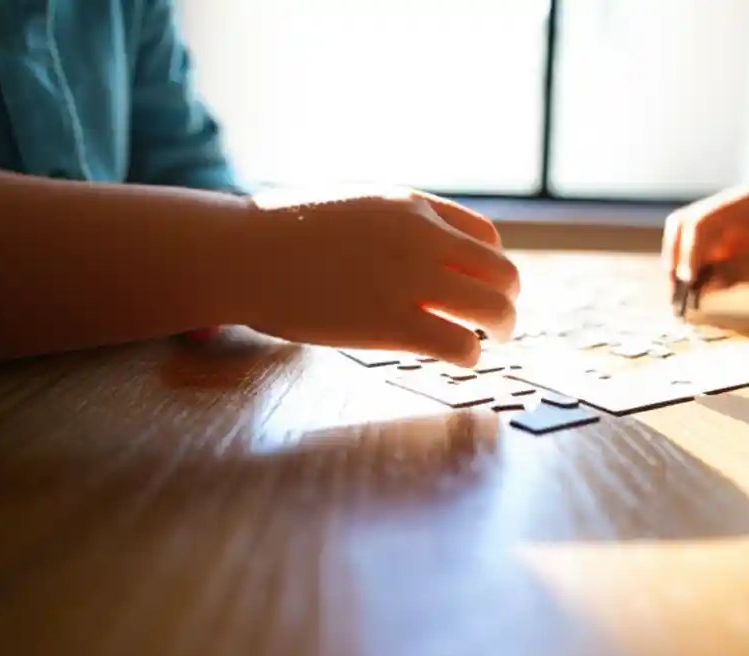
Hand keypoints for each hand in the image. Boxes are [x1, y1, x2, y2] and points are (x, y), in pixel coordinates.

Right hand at [244, 186, 519, 365]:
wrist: (241, 250)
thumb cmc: (282, 232)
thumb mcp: (352, 204)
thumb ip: (392, 222)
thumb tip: (417, 249)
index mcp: (411, 205)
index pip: (485, 236)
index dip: (491, 266)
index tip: (482, 286)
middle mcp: (421, 237)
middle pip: (500, 272)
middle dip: (507, 300)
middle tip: (501, 322)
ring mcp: (410, 279)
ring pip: (493, 309)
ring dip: (501, 329)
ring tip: (492, 342)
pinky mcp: (392, 321)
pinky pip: (460, 344)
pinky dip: (470, 356)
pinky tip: (460, 359)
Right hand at [662, 189, 748, 304]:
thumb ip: (726, 272)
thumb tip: (693, 284)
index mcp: (744, 205)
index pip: (699, 222)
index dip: (687, 252)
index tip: (686, 281)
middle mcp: (735, 211)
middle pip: (687, 226)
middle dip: (678, 256)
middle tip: (675, 289)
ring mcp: (736, 229)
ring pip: (694, 243)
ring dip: (685, 268)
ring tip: (682, 298)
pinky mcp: (739, 249)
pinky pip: (709, 258)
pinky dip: (701, 275)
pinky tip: (699, 294)